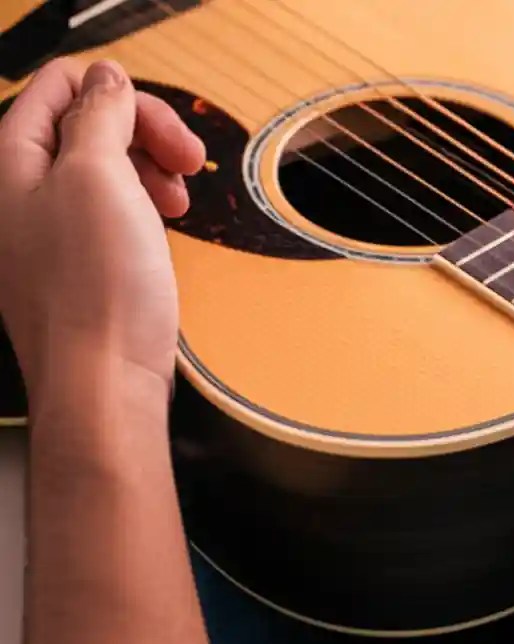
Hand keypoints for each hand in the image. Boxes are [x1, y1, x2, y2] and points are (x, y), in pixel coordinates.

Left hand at [0, 58, 204, 404]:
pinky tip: (164, 226)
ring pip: (101, 169)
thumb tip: (106, 79)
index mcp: (8, 163)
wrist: (104, 384)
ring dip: (149, 170)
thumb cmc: (95, 294)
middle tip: (185, 160)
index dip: (118, 95)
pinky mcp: (75, 264)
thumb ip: (98, 115)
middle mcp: (17, 195)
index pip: (58, 88)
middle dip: (141, 133)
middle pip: (82, 126)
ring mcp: (44, 232)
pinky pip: (108, 212)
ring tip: (181, 198)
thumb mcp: (98, 177)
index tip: (163, 127)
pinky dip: (143, 207)